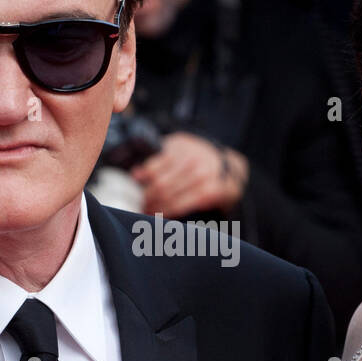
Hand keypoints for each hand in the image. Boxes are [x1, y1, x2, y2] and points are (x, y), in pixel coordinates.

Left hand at [129, 132, 247, 216]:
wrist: (231, 168)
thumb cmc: (199, 160)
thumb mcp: (180, 150)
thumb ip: (159, 159)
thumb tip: (135, 175)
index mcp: (180, 145)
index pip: (153, 167)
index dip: (139, 182)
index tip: (130, 190)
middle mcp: (192, 158)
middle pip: (159, 184)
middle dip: (146, 198)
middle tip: (137, 205)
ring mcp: (202, 175)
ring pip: (169, 196)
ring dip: (154, 207)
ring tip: (146, 211)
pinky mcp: (210, 191)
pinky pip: (181, 205)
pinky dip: (168, 212)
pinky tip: (161, 215)